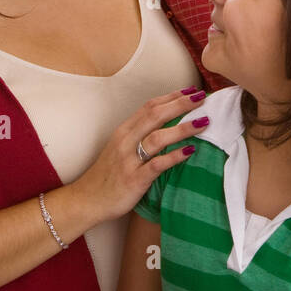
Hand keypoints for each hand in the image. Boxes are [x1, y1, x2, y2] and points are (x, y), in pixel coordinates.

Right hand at [72, 87, 207, 224]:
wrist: (87, 200)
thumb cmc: (108, 174)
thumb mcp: (120, 148)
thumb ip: (139, 135)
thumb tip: (167, 124)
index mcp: (124, 130)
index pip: (150, 106)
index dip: (171, 97)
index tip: (191, 90)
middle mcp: (126, 141)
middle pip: (156, 115)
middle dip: (181, 104)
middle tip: (202, 97)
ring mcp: (129, 160)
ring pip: (158, 137)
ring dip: (183, 128)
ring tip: (203, 122)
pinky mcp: (134, 179)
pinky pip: (157, 165)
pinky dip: (174, 156)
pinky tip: (190, 151)